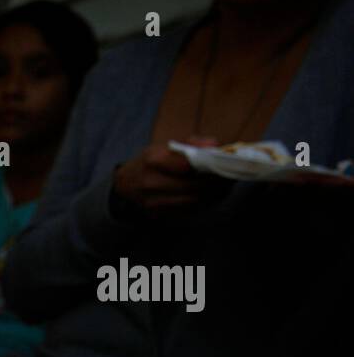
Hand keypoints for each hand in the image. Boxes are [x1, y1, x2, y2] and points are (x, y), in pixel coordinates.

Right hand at [111, 139, 230, 220]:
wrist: (126, 184)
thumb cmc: (150, 161)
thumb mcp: (165, 145)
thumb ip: (192, 142)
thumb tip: (216, 146)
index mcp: (154, 160)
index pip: (188, 166)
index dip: (210, 166)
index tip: (225, 163)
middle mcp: (152, 183)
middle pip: (193, 187)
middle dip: (216, 184)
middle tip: (231, 177)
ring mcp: (154, 202)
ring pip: (194, 202)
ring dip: (214, 195)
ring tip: (226, 186)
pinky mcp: (159, 214)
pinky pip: (189, 211)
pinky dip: (205, 203)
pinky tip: (213, 195)